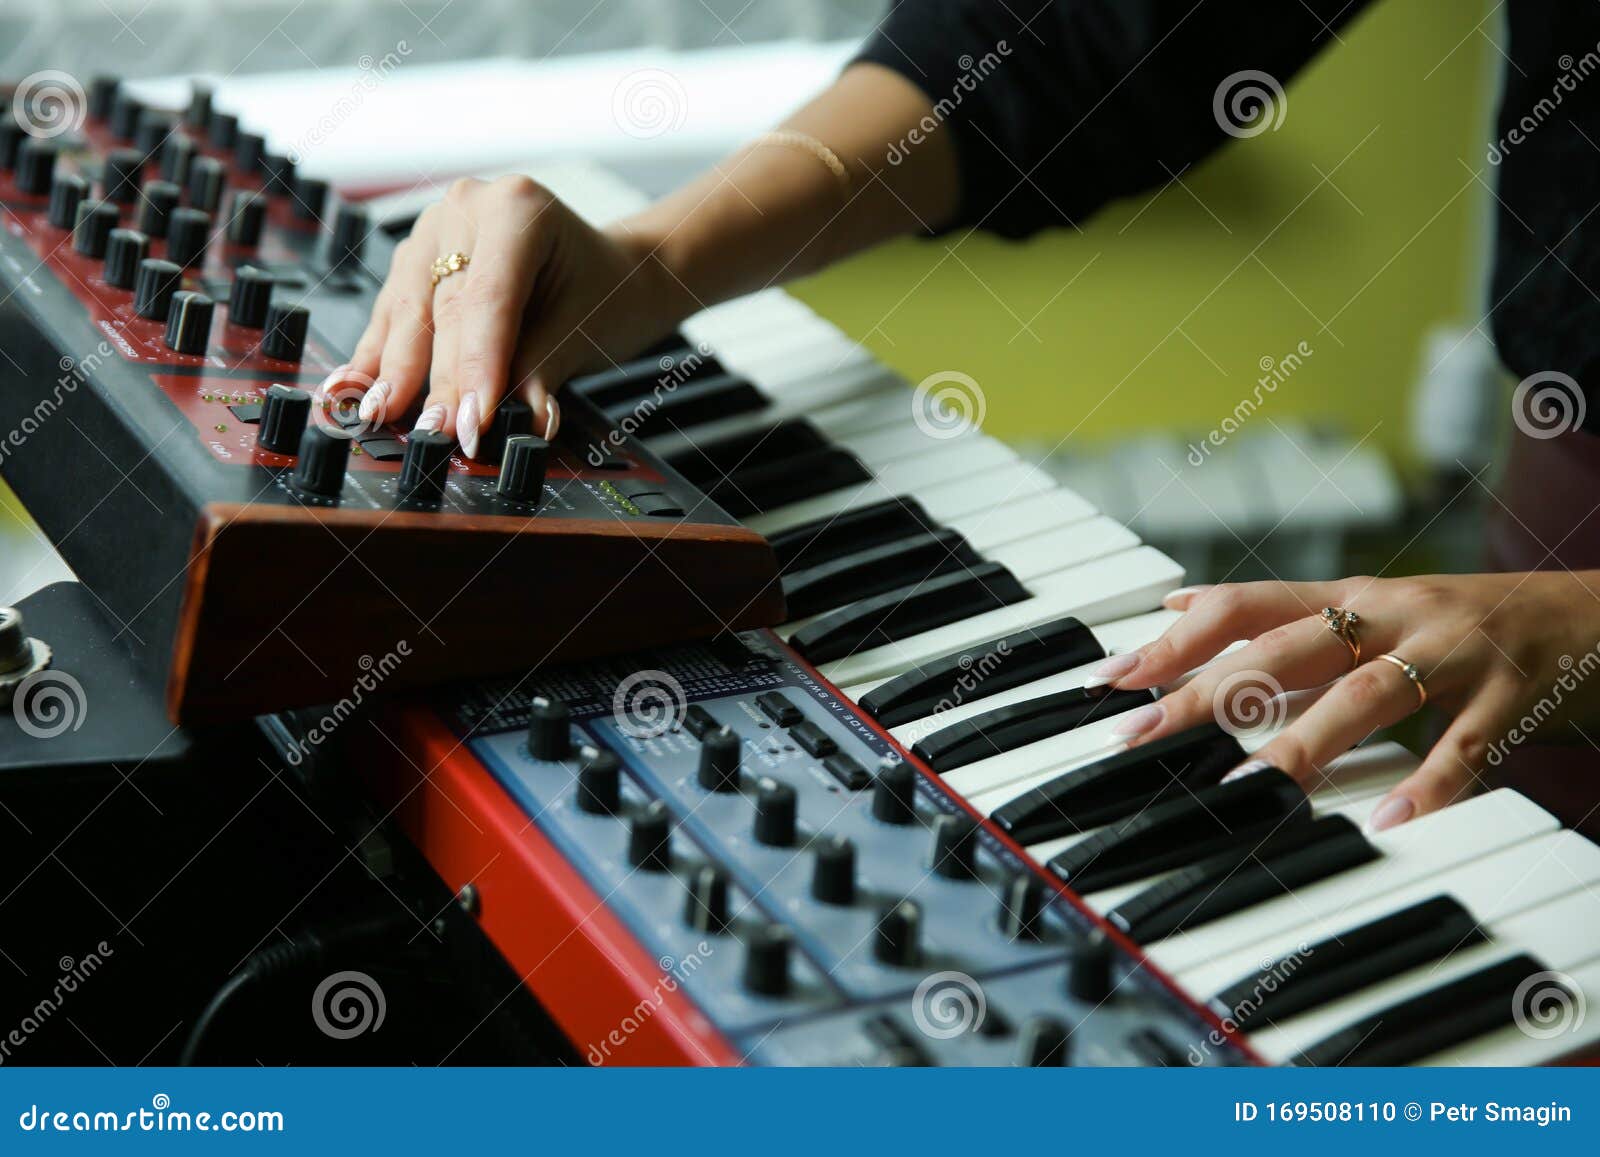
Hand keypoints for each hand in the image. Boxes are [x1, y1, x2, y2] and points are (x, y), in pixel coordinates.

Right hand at [346, 176, 692, 457]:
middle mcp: (468, 207)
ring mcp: (436, 228)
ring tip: (379, 416)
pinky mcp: (417, 257)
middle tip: (433, 433)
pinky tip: (352, 387)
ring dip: (394, 370)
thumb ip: (540, 373)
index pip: (488, 298)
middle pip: (445, 307)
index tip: (471, 420)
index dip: (475, 365)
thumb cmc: (603, 290)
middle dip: (438, 379)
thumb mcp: (582, 329)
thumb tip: (520, 423)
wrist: (608, 272)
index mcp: (517, 208)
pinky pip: (394, 310)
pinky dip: (378, 354)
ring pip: (410, 309)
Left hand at [1094, 571, 1599, 829]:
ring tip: (1243, 786)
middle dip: (1206, 694)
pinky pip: (1466, 743)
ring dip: (1299, 744)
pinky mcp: (1515, 693)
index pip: (1244, 607)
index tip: (1111, 680)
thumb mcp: (1368, 604)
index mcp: (1350, 597)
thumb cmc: (1466, 620)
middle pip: (1285, 649)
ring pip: (1364, 695)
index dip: (1173, 639)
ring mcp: (1453, 651)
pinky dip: (1429, 785)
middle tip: (1142, 736)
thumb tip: (1174, 602)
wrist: (1596, 614)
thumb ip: (1276, 612)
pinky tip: (1390, 821)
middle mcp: (1392, 614)